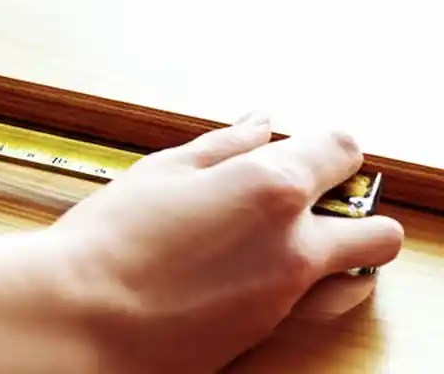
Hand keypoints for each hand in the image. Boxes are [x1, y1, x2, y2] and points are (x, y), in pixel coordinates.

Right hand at [31, 113, 404, 371]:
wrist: (80, 318)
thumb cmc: (109, 240)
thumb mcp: (161, 171)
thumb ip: (222, 145)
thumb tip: (258, 124)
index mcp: (271, 189)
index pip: (342, 150)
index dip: (326, 145)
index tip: (304, 147)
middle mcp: (294, 246)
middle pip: (377, 229)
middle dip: (355, 211)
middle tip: (307, 201)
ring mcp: (286, 297)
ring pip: (354, 277)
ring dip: (335, 256)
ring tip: (282, 243)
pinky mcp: (267, 335)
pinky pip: (310, 308)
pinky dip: (297, 288)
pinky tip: (245, 274)